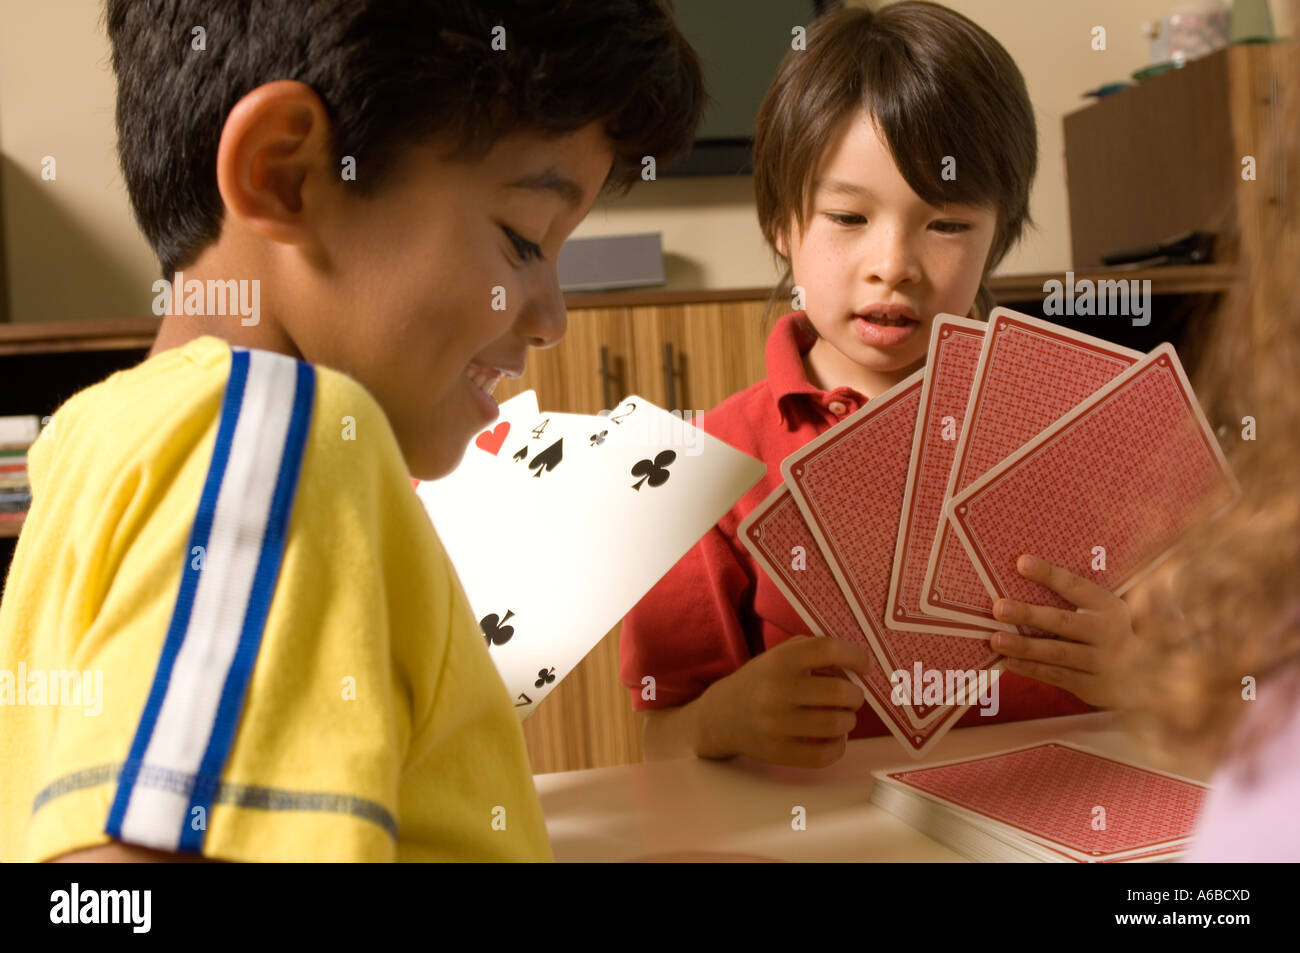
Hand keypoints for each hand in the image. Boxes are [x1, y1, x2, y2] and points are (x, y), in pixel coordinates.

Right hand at [698, 635, 875, 767]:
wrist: (720, 716)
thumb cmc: (761, 681)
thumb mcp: (779, 655)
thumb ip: (815, 652)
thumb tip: (857, 666)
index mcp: (780, 661)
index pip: (828, 650)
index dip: (856, 656)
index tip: (864, 665)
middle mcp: (776, 690)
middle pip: (840, 692)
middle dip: (856, 695)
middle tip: (851, 697)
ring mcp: (775, 724)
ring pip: (836, 724)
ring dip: (848, 720)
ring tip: (841, 716)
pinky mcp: (777, 752)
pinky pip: (823, 755)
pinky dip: (838, 747)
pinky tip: (835, 739)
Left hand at [987, 554, 1135, 708]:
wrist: (1144, 678)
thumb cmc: (1109, 634)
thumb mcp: (1105, 611)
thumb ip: (1077, 597)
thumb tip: (1026, 569)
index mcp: (1108, 607)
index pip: (1075, 586)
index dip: (1049, 574)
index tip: (1022, 562)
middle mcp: (1107, 633)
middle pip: (1063, 622)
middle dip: (1029, 614)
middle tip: (999, 608)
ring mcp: (1101, 662)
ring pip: (1057, 653)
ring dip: (1024, 646)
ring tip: (996, 639)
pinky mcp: (1092, 686)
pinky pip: (1056, 675)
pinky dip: (1030, 668)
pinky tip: (1007, 661)